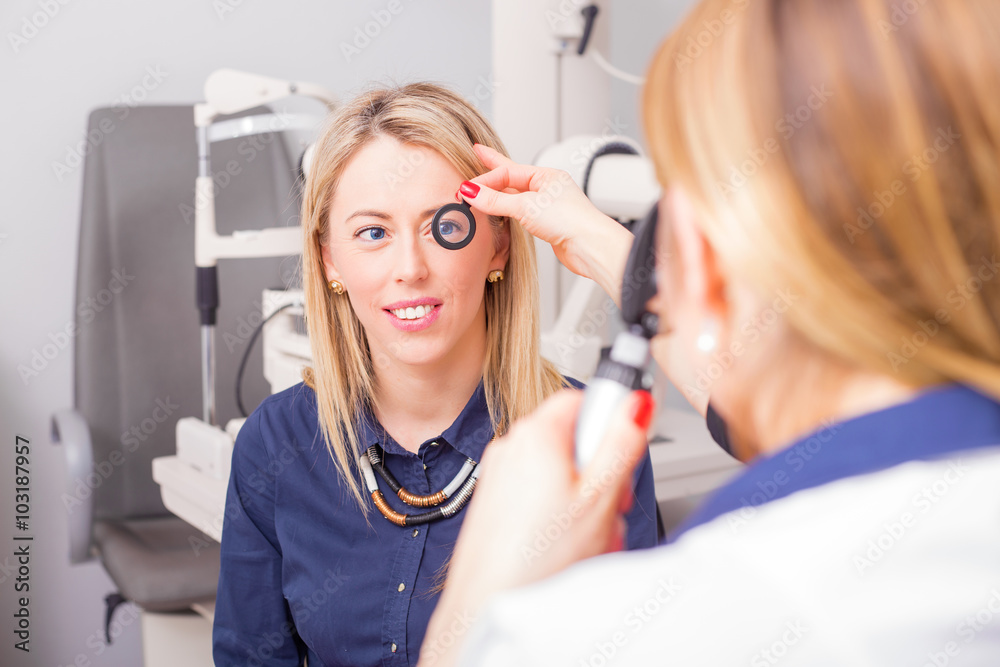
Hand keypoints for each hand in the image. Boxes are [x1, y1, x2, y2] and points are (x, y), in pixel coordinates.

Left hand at [418, 388, 653, 666]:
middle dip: (597, 471)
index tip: (622, 449)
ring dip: (581, 499)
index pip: (580, 398)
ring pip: (556, 472)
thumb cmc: (536, 559)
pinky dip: (555, 514)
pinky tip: (564, 545)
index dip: (608, 422)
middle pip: (571, 439)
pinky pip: (535, 495)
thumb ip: (621, 442)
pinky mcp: (493, 503)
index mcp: (536, 434)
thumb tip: (635, 402)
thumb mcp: (599, 496)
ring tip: (588, 534)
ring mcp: (498, 475)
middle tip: (610, 503)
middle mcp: (511, 446)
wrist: (487, 604)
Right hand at [458, 144, 631, 289]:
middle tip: (477, 153)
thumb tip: (472, 193)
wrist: (590, 246)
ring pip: (515, 196)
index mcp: (546, 176)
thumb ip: (496, 201)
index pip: (508, 172)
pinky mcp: (547, 224)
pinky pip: (520, 212)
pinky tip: (500, 209)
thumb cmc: (570, 221)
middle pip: (512, 177)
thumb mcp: (526, 207)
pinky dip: (506, 210)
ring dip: (497, 192)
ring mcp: (547, 206)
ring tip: (484, 182)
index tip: (466, 188)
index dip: (485, 180)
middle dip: (493, 169)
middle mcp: (547, 188)